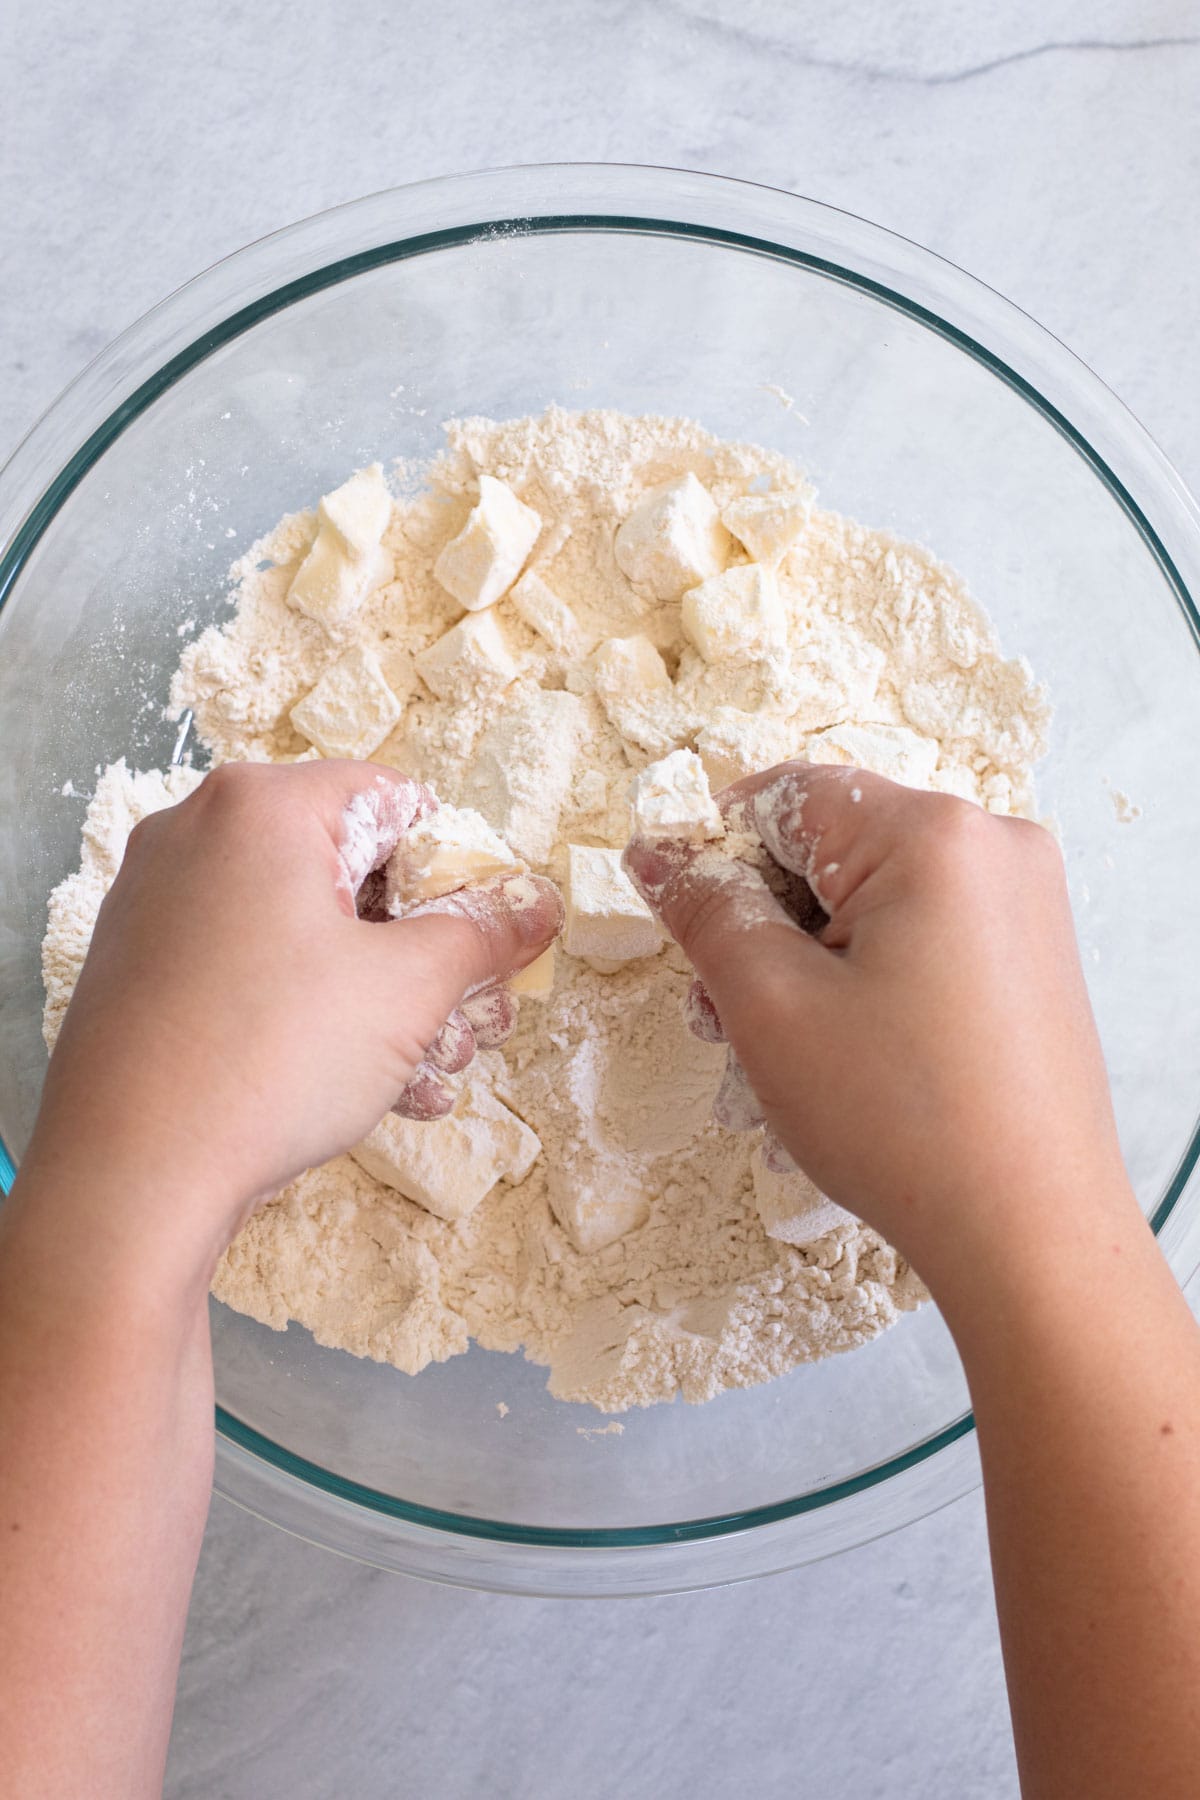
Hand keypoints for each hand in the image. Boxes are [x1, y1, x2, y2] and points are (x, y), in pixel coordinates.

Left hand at [25, 761, 561, 1277]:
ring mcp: (159, 901)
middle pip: (351, 868)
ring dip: (380, 994)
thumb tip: (538, 906)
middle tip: (466, 1016)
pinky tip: (365, 1086)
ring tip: (426, 1069)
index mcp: (261, 806)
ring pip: (305, 927)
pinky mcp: (142, 968)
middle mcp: (199, 834)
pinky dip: (313, 1011)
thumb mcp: (408, 989)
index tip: (486, 939)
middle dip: (422, 949)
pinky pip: (253, 967)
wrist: (129, 1177)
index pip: (397, 803)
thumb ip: (484, 932)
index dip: (458, 870)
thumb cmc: (269, 1059)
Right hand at [624, 761, 1124, 1284]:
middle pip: (832, 845)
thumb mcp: (771, 1005)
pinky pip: (919, 932)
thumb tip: (658, 850)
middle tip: (720, 1008)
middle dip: (761, 919)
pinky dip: (861, 975)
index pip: (787, 795)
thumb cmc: (904, 1121)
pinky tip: (833, 1050)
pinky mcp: (1030, 956)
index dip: (711, 847)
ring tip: (769, 1046)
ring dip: (803, 956)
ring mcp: (1023, 902)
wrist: (1030, 1235)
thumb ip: (706, 907)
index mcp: (935, 834)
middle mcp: (994, 846)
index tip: (670, 909)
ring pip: (871, 895)